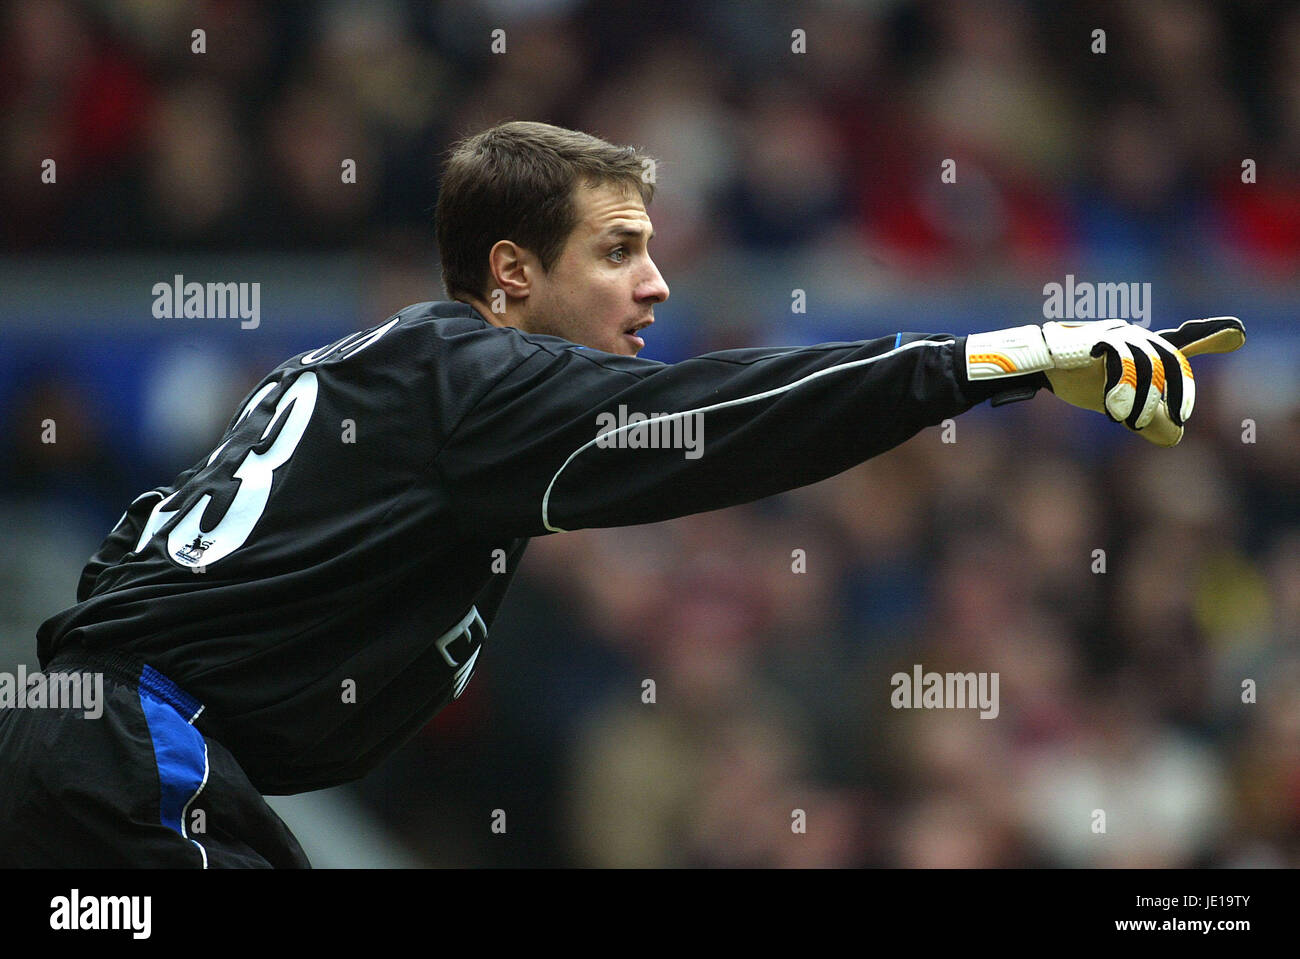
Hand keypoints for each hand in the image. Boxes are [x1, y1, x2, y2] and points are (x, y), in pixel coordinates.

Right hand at [966, 317, 1245, 446]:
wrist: (1030, 363)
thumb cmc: (1070, 380)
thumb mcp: (1115, 405)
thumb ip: (1146, 420)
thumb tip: (1176, 437)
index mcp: (1140, 348)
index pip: (1180, 342)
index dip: (1209, 336)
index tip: (1238, 332)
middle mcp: (1135, 336)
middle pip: (1172, 359)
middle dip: (1179, 391)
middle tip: (1178, 420)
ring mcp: (1119, 335)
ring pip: (1151, 366)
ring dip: (1145, 400)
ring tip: (1131, 423)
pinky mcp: (1102, 339)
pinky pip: (1125, 365)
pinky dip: (1123, 391)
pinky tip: (1114, 410)